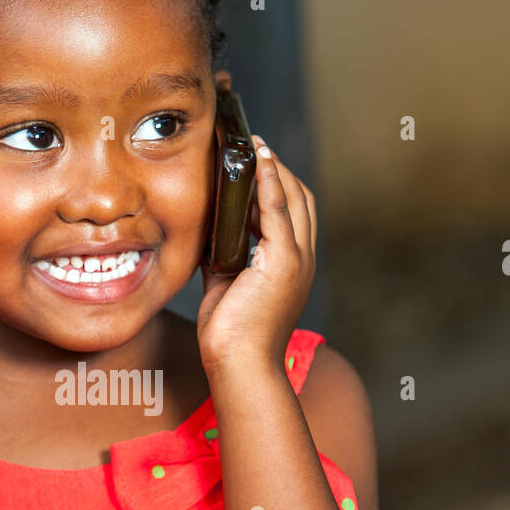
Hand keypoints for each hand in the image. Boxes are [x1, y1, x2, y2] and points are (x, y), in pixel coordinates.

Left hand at [197, 133, 316, 376]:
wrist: (238, 366)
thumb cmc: (230, 334)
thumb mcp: (224, 285)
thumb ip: (223, 256)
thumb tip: (208, 234)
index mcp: (290, 265)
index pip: (292, 212)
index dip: (277, 182)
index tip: (254, 160)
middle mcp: (302, 259)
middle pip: (299, 198)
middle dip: (276, 167)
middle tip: (250, 143)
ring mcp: (296, 260)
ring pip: (292, 198)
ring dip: (273, 166)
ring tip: (252, 143)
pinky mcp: (283, 262)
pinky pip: (279, 211)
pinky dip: (270, 182)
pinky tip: (258, 161)